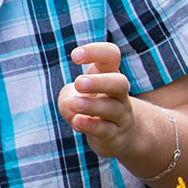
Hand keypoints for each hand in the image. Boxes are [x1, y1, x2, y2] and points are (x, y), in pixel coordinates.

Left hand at [58, 43, 135, 158]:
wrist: (119, 136)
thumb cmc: (90, 106)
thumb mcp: (73, 96)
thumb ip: (67, 97)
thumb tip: (71, 106)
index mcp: (109, 75)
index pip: (111, 55)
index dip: (96, 51)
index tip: (75, 56)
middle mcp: (119, 94)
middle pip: (119, 83)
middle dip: (99, 81)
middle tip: (79, 82)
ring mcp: (120, 115)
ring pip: (112, 108)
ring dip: (91, 105)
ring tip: (74, 104)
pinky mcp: (114, 135)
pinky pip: (105, 130)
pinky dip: (91, 125)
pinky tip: (77, 122)